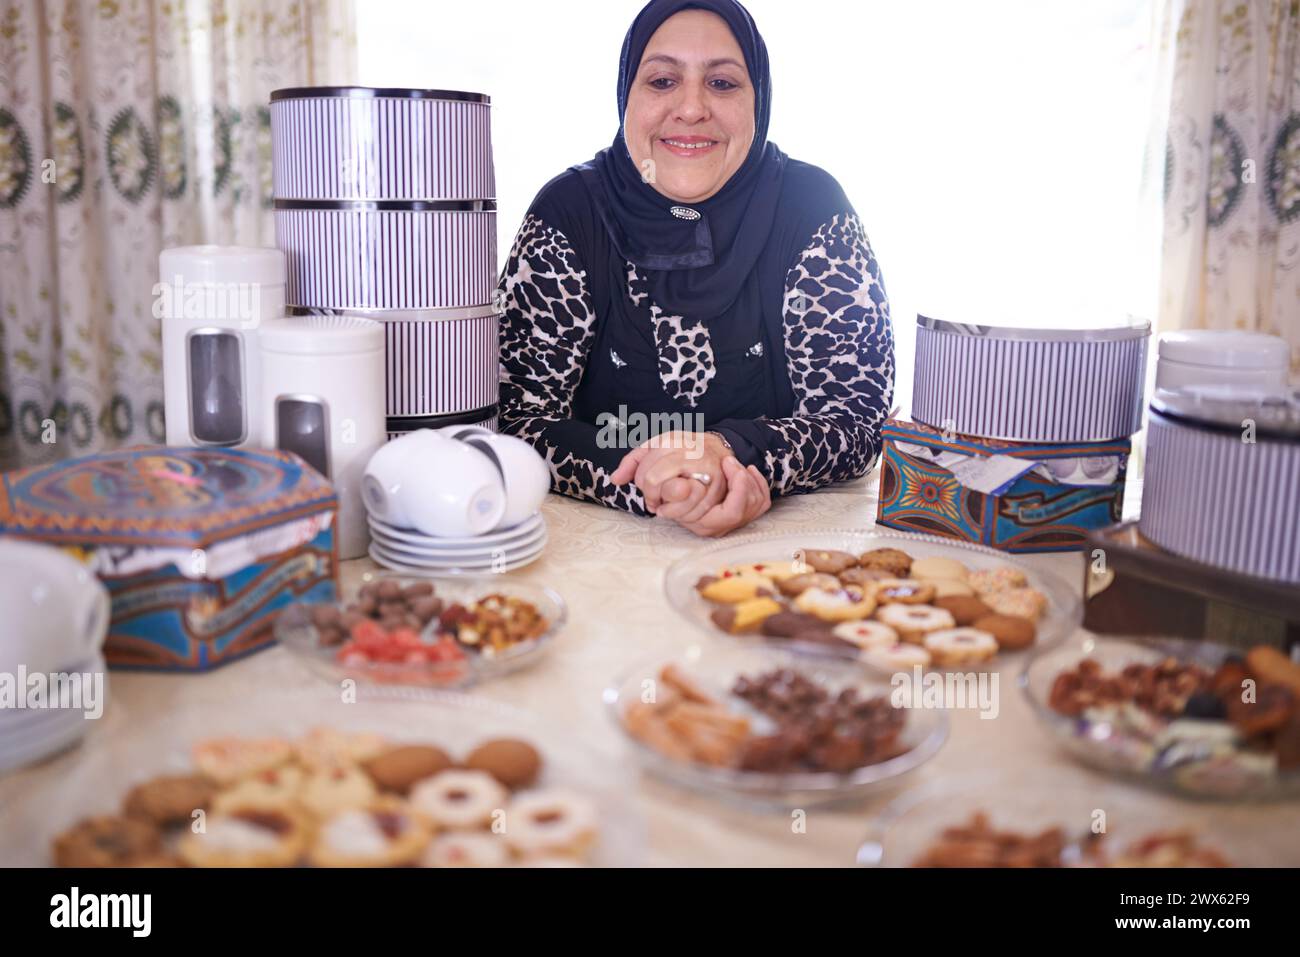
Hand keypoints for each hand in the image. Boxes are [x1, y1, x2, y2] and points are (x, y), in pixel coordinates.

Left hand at [609, 431, 728, 514]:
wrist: (717, 450)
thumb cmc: (682, 451)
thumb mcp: (655, 448)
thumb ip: (633, 462)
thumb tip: (616, 480)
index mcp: (671, 442)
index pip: (646, 473)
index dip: (642, 486)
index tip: (647, 488)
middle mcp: (688, 453)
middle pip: (655, 482)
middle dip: (651, 496)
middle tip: (656, 499)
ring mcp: (705, 470)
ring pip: (676, 497)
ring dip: (668, 509)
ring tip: (666, 506)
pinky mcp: (717, 486)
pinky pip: (696, 509)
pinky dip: (684, 515)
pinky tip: (681, 510)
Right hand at [676, 457, 771, 537]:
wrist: (678, 480)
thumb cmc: (673, 480)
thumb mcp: (666, 483)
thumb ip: (670, 489)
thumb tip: (684, 488)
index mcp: (702, 524)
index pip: (731, 513)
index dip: (738, 489)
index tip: (726, 463)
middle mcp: (718, 527)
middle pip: (747, 507)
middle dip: (743, 479)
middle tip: (728, 461)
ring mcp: (731, 522)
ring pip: (756, 503)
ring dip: (748, 479)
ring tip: (731, 464)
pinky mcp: (742, 514)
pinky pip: (762, 501)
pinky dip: (758, 483)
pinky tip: (748, 471)